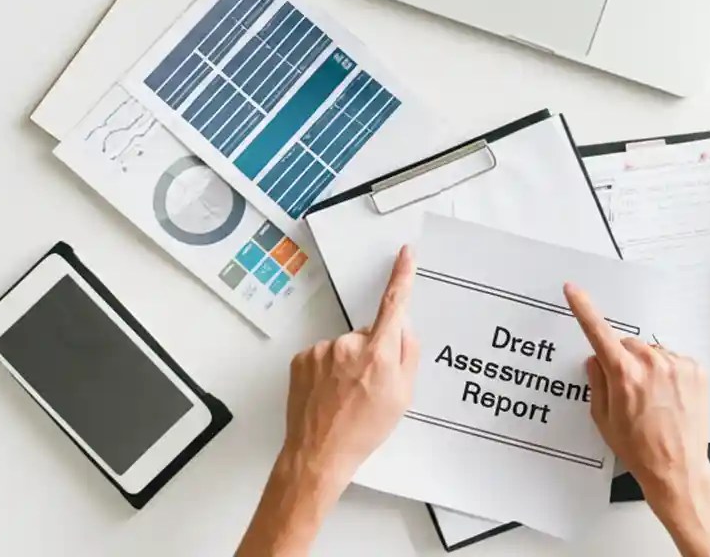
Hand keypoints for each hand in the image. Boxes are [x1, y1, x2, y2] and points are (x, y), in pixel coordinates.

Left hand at [280, 245, 419, 487]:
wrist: (319, 453)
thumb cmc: (362, 430)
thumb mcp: (403, 395)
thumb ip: (407, 354)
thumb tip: (402, 328)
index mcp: (379, 353)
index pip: (395, 304)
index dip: (402, 276)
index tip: (406, 254)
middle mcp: (349, 345)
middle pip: (370, 334)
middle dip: (372, 353)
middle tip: (369, 387)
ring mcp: (322, 350)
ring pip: (345, 346)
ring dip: (348, 364)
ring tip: (346, 396)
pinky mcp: (302, 358)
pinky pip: (324, 355)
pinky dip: (328, 370)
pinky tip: (329, 393)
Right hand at [565, 283, 709, 556]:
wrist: (677, 469)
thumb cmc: (638, 449)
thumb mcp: (603, 418)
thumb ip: (597, 381)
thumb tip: (596, 359)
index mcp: (624, 375)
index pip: (598, 333)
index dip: (583, 308)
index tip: (573, 290)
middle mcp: (651, 364)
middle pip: (628, 344)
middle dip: (623, 360)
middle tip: (628, 391)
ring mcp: (677, 365)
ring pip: (651, 352)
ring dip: (647, 366)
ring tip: (652, 399)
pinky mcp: (695, 369)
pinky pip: (672, 359)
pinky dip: (668, 372)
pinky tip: (668, 397)